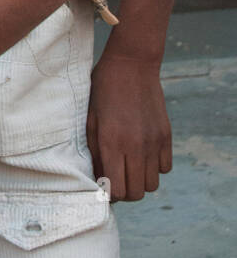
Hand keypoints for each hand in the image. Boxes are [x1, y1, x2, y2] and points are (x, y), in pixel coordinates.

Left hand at [87, 47, 170, 200]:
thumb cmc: (103, 89)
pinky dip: (154, 168)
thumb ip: (95, 151)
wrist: (131, 63)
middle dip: (124, 192)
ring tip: (130, 166)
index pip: (116, 190)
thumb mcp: (90, 118)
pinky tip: (143, 154)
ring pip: (152, 185)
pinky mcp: (166, 135)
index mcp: (112, 142)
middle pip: (136, 193)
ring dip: (140, 181)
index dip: (109, 193)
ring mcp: (153, 142)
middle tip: (116, 178)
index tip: (104, 185)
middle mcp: (135, 146)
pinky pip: (165, 168)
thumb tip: (99, 178)